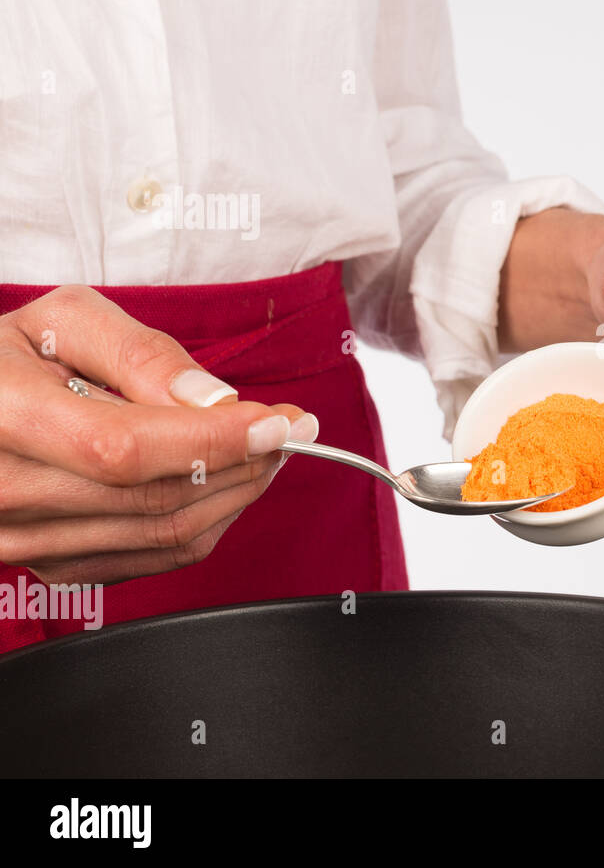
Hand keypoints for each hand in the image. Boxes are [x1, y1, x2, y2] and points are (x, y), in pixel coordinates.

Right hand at [0, 286, 317, 585]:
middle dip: (244, 462)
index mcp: (4, 417)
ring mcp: (26, 541)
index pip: (123, 449)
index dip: (214, 440)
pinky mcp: (53, 566)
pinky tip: (228, 481)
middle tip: (288, 428)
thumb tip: (213, 401)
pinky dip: (210, 520)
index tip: (278, 421)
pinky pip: (157, 557)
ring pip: (166, 534)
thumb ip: (140, 354)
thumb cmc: (11, 360)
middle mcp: (6, 492)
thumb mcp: (65, 323)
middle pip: (156, 498)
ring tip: (266, 448)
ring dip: (238, 492)